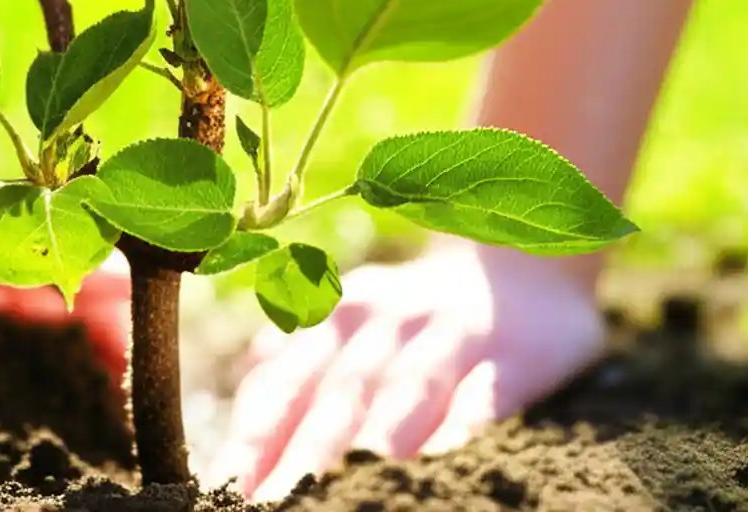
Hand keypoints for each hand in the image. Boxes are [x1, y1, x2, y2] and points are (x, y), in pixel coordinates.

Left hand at [210, 244, 604, 500]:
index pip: (281, 388)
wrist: (525, 260)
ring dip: (368, 449)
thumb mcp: (352, 321)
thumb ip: (297, 362)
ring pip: (403, 394)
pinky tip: (438, 470)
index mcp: (334, 319)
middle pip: (336, 398)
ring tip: (336, 501)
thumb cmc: (419, 317)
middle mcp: (384, 322)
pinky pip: (482, 401)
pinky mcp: (512, 356)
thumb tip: (246, 398)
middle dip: (298, 461)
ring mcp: (447, 335)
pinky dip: (458, 434)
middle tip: (268, 511)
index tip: (222, 495)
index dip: (250, 444)